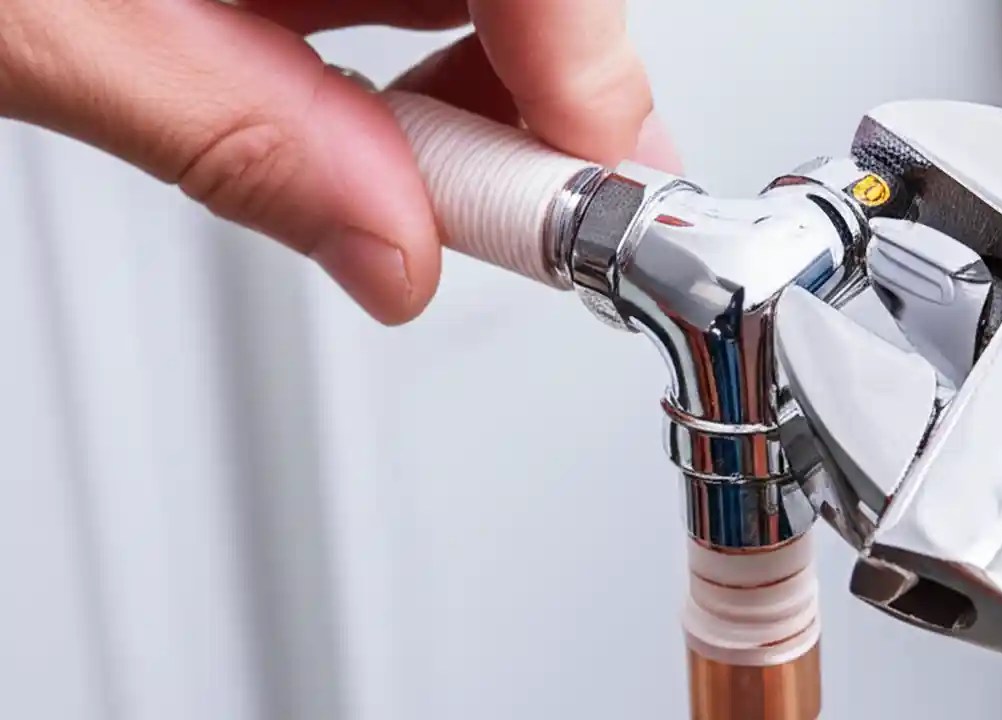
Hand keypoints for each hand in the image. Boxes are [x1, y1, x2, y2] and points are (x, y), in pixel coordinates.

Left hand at [0, 1, 680, 323]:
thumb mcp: (37, 16)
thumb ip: (230, 134)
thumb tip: (387, 252)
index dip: (584, 73)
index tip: (585, 199)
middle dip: (533, 97)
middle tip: (497, 220)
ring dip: (466, 93)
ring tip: (409, 182)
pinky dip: (400, 60)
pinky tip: (355, 114)